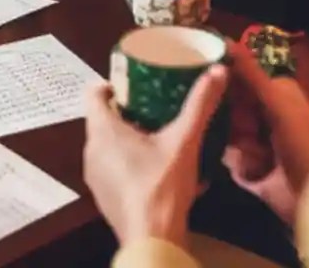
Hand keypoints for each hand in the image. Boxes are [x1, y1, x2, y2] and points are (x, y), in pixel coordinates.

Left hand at [82, 66, 228, 247]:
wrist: (152, 237)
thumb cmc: (162, 184)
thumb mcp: (184, 141)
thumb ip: (199, 105)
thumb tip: (218, 70)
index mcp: (103, 129)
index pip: (93, 92)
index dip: (112, 84)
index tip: (135, 84)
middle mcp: (90, 149)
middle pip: (102, 119)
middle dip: (127, 111)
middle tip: (155, 108)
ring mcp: (94, 174)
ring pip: (107, 145)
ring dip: (128, 139)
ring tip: (158, 137)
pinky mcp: (102, 195)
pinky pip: (113, 169)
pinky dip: (129, 164)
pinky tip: (156, 170)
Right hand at [222, 43, 308, 225]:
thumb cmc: (301, 143)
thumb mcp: (276, 103)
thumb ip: (250, 74)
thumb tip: (225, 39)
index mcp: (275, 93)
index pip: (238, 79)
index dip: (225, 84)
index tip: (209, 88)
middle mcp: (264, 113)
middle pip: (227, 108)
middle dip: (235, 123)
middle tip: (251, 133)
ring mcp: (256, 141)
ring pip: (224, 135)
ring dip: (241, 148)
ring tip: (262, 157)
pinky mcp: (249, 166)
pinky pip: (228, 159)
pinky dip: (242, 166)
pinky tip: (259, 172)